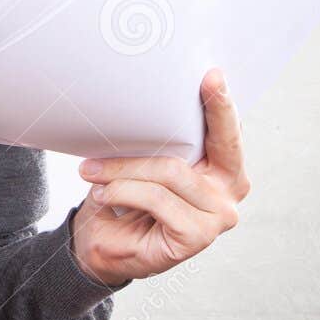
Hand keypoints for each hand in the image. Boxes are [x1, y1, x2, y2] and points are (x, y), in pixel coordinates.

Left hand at [69, 67, 249, 286]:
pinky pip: (155, 199)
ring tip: (91, 170)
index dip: (221, 105)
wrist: (104, 244)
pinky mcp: (196, 237)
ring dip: (122, 168)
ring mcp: (217, 217)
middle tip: (155, 97)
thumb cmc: (127, 197)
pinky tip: (102, 194)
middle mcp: (229, 191)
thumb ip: (160, 142)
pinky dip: (122, 191)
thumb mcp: (145, 162)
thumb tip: (147, 102)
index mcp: (224, 168)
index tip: (213, 75)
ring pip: (170, 172)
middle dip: (174, 123)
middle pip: (205, 146)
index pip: (228, 132)